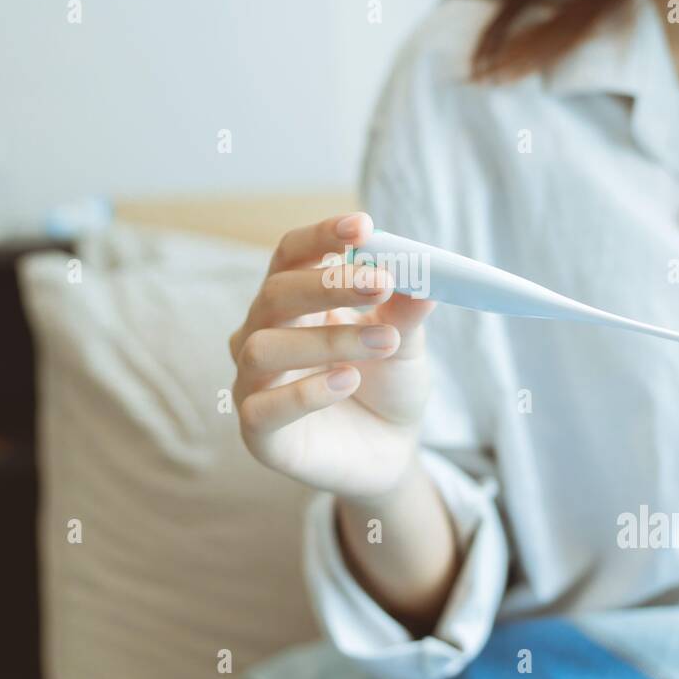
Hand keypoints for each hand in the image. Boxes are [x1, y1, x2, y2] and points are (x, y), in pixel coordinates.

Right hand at [229, 212, 435, 498]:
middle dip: (328, 285)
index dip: (321, 236)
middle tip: (382, 284)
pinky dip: (304, 392)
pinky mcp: (257, 433)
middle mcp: (262, 333)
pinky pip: (263, 408)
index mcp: (294, 300)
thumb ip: (407, 310)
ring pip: (265, 348)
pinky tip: (345, 382)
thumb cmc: (388, 385)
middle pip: (275, 293)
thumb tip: (425, 273)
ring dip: (328, 339)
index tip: (363, 226)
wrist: (390, 451)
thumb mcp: (406, 342)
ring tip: (386, 341)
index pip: (291, 254)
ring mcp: (253, 383)